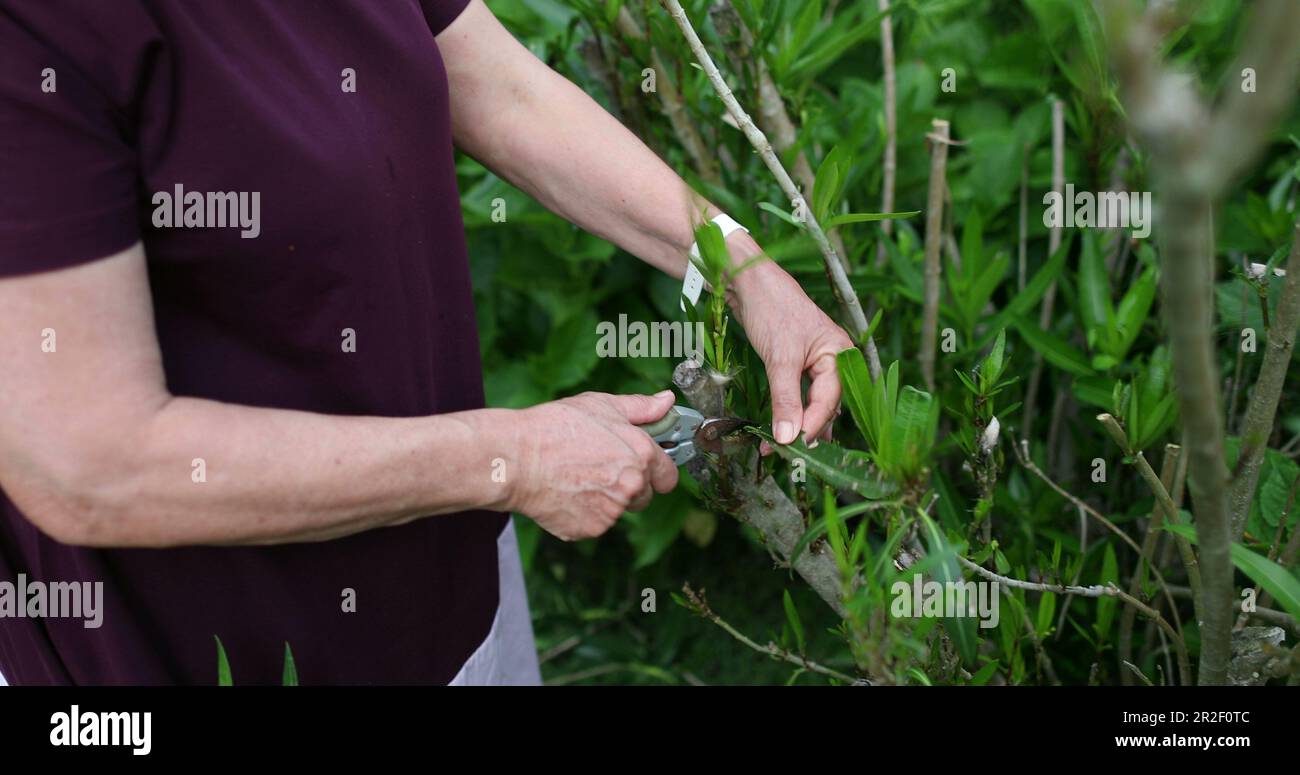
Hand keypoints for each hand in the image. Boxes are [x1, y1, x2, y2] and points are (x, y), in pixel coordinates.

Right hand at [507, 391, 679, 540]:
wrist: (515, 459)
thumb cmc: (555, 427)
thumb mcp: (601, 406)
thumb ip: (641, 408)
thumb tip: (667, 402)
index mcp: (641, 455)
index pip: (668, 475)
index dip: (656, 470)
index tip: (643, 466)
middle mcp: (632, 486)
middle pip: (645, 496)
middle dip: (630, 486)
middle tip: (599, 468)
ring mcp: (612, 511)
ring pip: (619, 510)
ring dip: (606, 500)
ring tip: (576, 477)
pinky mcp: (590, 529)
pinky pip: (595, 524)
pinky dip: (583, 514)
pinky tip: (565, 493)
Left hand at [729, 253, 853, 446]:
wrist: (747, 281)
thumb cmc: (771, 309)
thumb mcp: (780, 358)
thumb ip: (785, 399)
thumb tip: (788, 438)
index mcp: (840, 354)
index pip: (831, 400)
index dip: (812, 424)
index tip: (794, 446)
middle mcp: (833, 359)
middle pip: (825, 404)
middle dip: (806, 430)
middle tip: (786, 454)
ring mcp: (814, 362)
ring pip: (811, 402)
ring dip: (796, 424)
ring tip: (780, 448)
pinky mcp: (796, 363)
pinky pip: (798, 394)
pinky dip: (789, 410)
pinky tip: (780, 429)